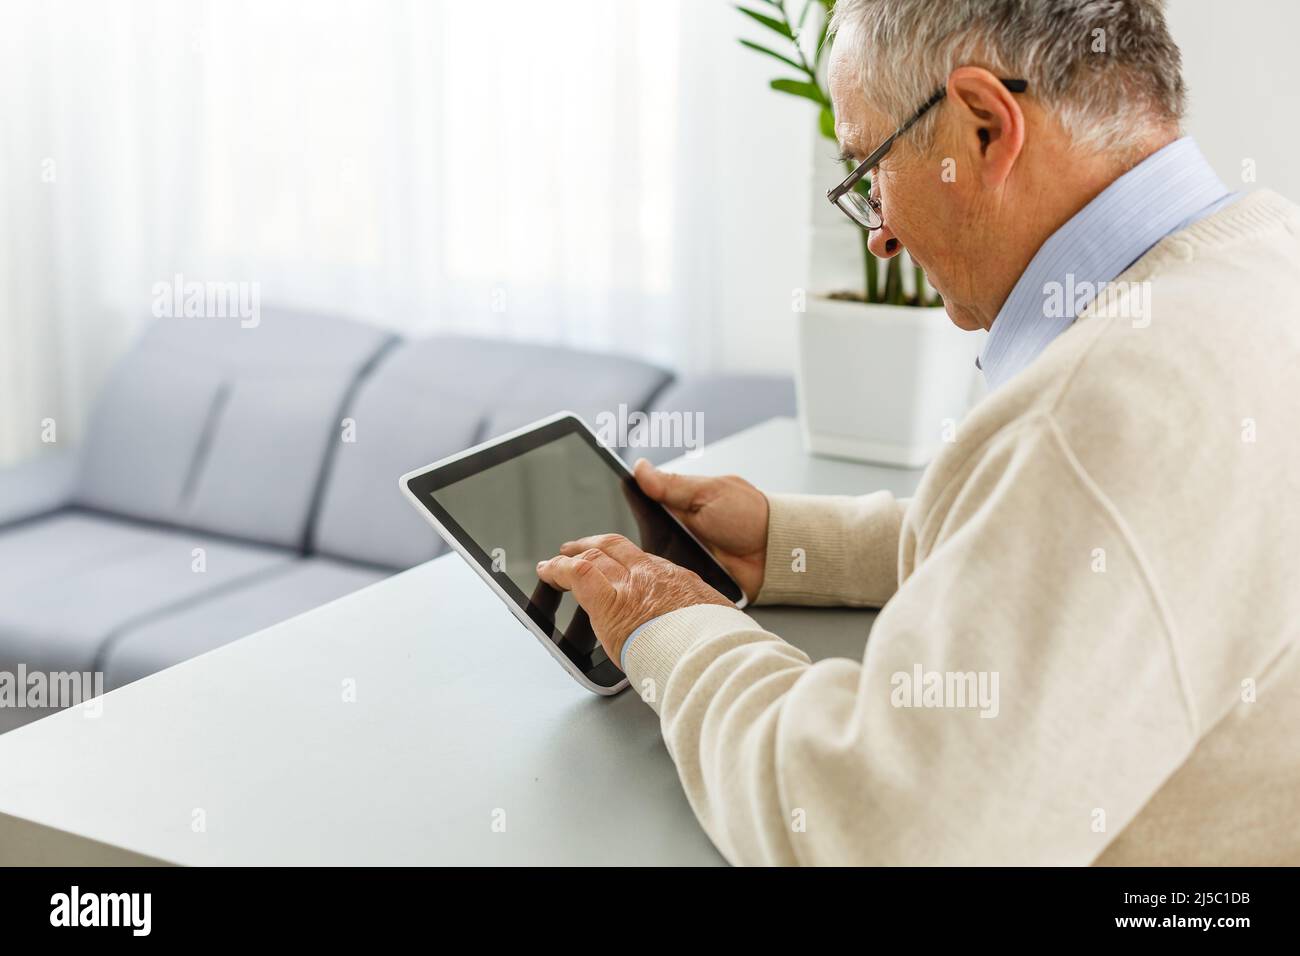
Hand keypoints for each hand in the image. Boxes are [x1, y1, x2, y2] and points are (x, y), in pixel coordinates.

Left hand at [536, 533, 733, 666]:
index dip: (626, 562)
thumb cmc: (719, 647)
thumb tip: (708, 630)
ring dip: (571, 558)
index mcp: (679, 581)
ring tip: (555, 564)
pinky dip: (559, 570)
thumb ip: (703, 620)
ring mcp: (631, 585)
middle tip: (578, 550)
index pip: (646, 562)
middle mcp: (653, 575)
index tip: (620, 566)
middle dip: (594, 546)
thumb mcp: (719, 623)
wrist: (714, 653)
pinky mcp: (610, 603)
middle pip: (616, 548)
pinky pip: (579, 574)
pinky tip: (547, 572)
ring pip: (595, 557)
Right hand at [632, 458, 768, 602]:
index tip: (608, 503)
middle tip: (624, 540)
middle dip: (632, 537)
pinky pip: (665, 582)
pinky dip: (660, 581)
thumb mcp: (708, 493)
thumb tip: (640, 467)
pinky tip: (653, 580)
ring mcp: (680, 556)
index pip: (642, 502)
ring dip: (644, 561)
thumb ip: (673, 484)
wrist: (776, 553)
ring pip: (648, 560)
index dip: (625, 503)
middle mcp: (675, 530)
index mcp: (679, 504)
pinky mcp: (688, 579)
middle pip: (640, 534)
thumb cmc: (749, 516)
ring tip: (637, 562)